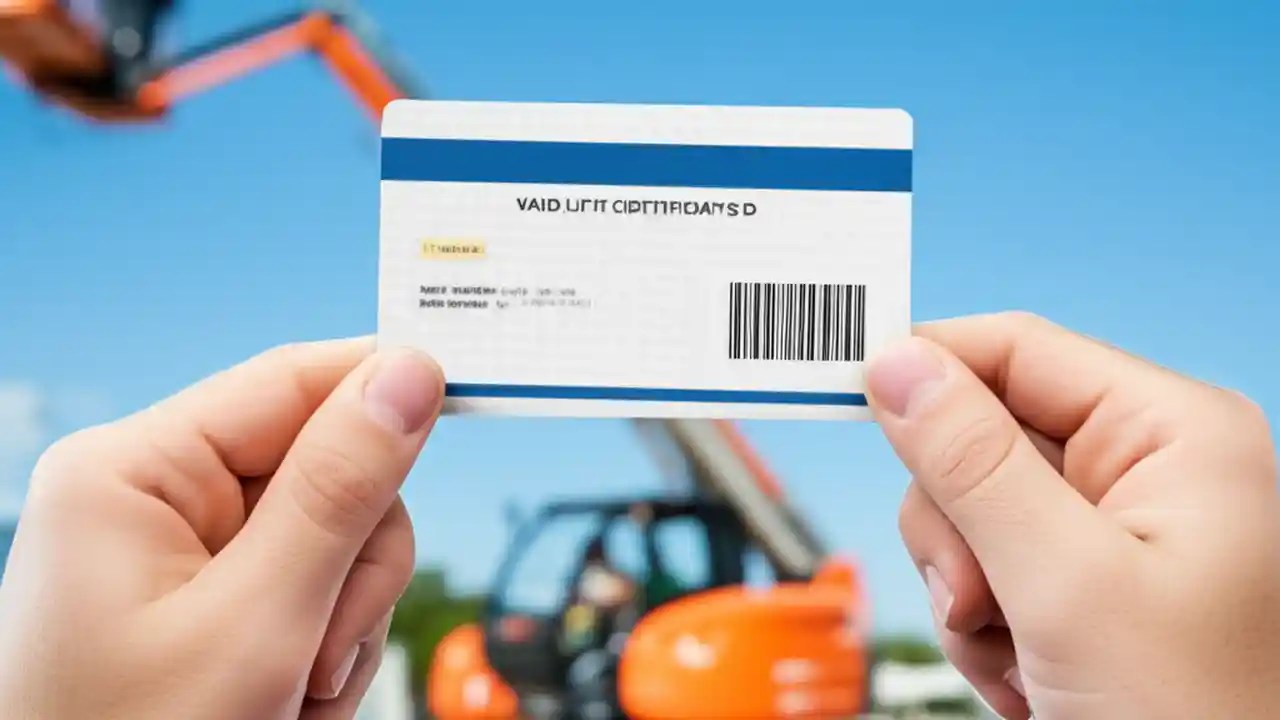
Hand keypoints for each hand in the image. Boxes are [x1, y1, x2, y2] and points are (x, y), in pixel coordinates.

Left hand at [0, 338, 444, 718]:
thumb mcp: (256, 623)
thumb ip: (340, 492)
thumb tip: (410, 377)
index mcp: (133, 471)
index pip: (292, 382)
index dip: (384, 388)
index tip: (467, 392)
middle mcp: (156, 497)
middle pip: (329, 468)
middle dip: (353, 566)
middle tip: (319, 652)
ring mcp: (185, 551)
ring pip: (337, 536)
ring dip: (343, 620)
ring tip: (295, 693)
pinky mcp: (213, 597)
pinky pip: (316, 586)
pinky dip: (325, 644)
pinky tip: (287, 698)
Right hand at [868, 312, 1278, 718]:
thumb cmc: (1195, 718)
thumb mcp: (1066, 584)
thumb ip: (973, 464)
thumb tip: (896, 365)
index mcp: (1173, 434)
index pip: (1014, 351)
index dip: (924, 369)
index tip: (840, 392)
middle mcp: (1146, 470)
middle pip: (978, 438)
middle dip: (957, 531)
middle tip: (979, 598)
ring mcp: (1113, 532)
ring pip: (970, 514)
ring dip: (966, 592)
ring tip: (1018, 654)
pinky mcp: (1084, 586)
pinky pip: (985, 571)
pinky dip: (984, 629)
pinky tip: (1030, 675)